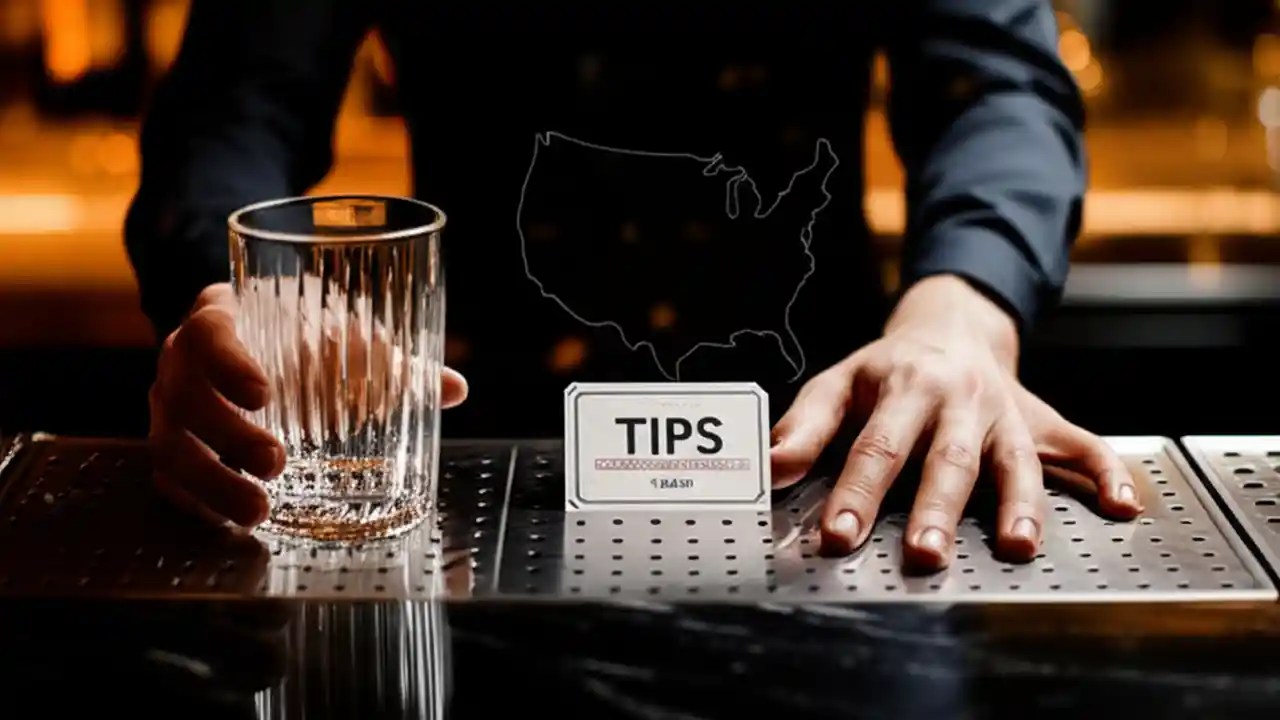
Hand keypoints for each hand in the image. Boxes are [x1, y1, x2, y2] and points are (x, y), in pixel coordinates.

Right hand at [149, 283, 467, 526]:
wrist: (253, 343)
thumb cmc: (303, 338)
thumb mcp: (342, 339)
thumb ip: (393, 363)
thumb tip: (454, 389)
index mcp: (222, 318)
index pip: (210, 332)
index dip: (230, 362)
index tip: (265, 391)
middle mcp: (182, 361)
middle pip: (184, 395)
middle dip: (228, 434)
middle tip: (276, 462)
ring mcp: (169, 407)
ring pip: (170, 445)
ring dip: (211, 481)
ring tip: (257, 509)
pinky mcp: (172, 447)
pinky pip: (167, 478)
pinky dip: (195, 503)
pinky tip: (230, 522)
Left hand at [770, 276, 1141, 570]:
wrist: (953, 326)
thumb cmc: (887, 369)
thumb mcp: (838, 383)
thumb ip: (805, 426)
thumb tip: (770, 468)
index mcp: (903, 386)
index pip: (876, 446)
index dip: (856, 492)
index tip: (839, 535)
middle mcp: (959, 400)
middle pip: (949, 459)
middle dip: (936, 509)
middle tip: (923, 555)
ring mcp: (1006, 413)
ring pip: (1017, 460)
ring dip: (1020, 504)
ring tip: (1016, 546)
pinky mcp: (1045, 422)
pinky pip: (1086, 446)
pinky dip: (1108, 474)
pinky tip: (1124, 505)